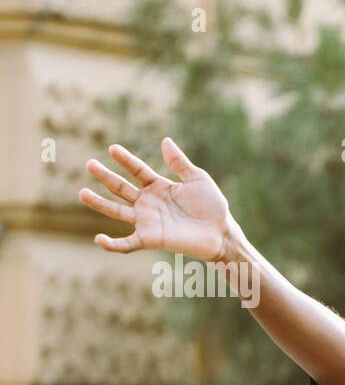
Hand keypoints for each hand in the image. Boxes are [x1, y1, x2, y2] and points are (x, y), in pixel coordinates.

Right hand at [79, 137, 236, 260]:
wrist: (221, 233)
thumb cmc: (213, 207)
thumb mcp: (197, 179)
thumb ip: (179, 162)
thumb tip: (164, 140)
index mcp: (159, 187)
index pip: (137, 170)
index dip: (125, 160)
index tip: (113, 148)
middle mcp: (149, 203)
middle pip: (121, 188)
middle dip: (105, 177)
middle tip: (89, 164)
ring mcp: (148, 221)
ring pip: (117, 212)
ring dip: (99, 203)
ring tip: (82, 193)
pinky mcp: (150, 239)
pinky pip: (127, 243)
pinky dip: (112, 244)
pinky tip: (99, 239)